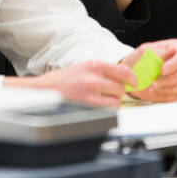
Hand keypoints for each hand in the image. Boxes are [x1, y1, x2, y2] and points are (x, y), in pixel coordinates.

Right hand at [21, 59, 137, 106]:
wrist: (42, 91)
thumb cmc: (61, 80)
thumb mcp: (83, 68)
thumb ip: (102, 71)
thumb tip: (123, 78)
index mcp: (94, 65)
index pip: (124, 71)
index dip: (132, 78)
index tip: (133, 82)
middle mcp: (93, 78)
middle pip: (121, 88)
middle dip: (118, 92)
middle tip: (109, 93)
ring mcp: (90, 93)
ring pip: (116, 102)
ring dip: (112, 103)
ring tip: (100, 100)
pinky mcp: (87, 107)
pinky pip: (107, 112)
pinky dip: (105, 111)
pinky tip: (95, 107)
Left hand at [120, 39, 176, 102]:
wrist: (133, 75)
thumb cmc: (139, 60)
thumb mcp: (144, 52)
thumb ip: (158, 52)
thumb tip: (172, 50)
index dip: (175, 64)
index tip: (162, 70)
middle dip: (174, 78)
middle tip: (158, 81)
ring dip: (170, 88)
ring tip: (154, 87)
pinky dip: (169, 95)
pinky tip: (157, 91)